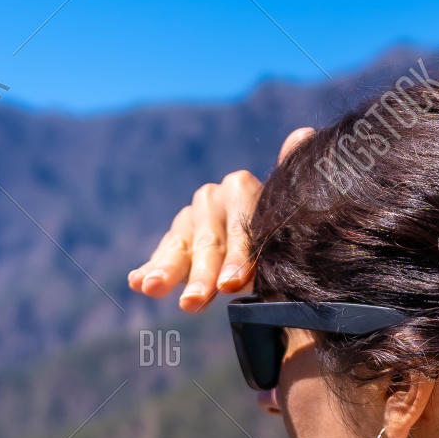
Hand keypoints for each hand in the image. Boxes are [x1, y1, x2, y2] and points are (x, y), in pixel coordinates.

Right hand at [126, 126, 314, 311]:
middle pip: (208, 242)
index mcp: (242, 189)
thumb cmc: (286, 236)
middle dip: (200, 275)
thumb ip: (290, 178)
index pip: (239, 225)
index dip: (237, 256)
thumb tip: (302, 134)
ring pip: (180, 248)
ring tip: (151, 288)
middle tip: (193, 302)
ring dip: (166, 270)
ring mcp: (191, 221)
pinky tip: (135, 281)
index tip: (231, 285)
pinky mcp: (175, 242)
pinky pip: (162, 255)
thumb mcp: (293, 212)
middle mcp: (213, 199)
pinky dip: (149, 268)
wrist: (271, 245)